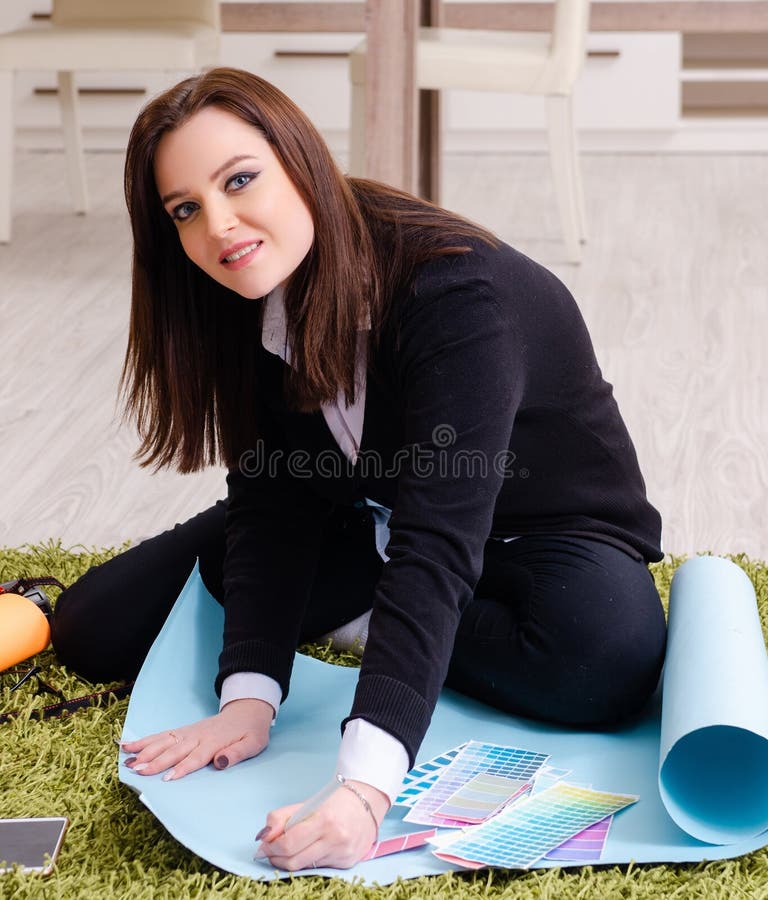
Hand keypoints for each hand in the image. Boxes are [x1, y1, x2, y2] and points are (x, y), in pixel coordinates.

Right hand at [121, 698, 273, 779]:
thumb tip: (220, 762)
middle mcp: (198, 736)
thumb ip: (237, 753)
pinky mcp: (184, 730)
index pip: (196, 756)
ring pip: (164, 740)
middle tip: (138, 771)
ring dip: (146, 750)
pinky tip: (128, 745)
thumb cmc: (251, 731)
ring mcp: (189, 732)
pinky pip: (163, 734)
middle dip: (156, 761)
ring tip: (128, 760)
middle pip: (175, 749)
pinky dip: (145, 740)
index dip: (182, 768)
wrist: (247, 711)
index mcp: (215, 741)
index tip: (167, 778)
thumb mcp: (253, 743)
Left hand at [255, 779, 389, 869]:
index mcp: (324, 819)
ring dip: (291, 860)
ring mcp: (342, 853)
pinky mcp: (347, 863)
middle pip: (294, 861)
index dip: (271, 847)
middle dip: (276, 858)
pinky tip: (310, 849)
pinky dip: (308, 860)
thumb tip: (263, 838)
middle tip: (270, 851)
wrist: (367, 803)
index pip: (289, 843)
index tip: (264, 845)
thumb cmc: (334, 802)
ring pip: (305, 867)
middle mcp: (335, 839)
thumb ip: (281, 818)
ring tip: (288, 849)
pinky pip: (318, 867)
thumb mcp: (306, 803)